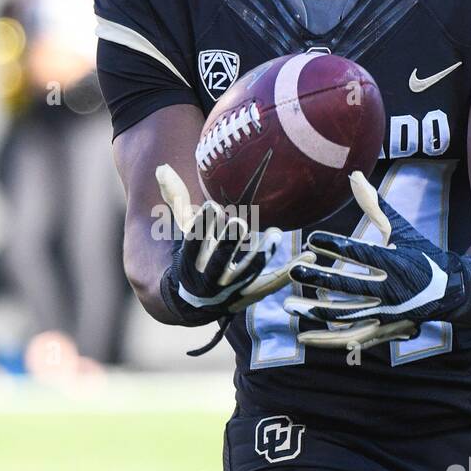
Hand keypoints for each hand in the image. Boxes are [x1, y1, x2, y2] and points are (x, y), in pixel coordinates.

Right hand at [155, 164, 309, 325]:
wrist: (194, 302)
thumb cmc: (191, 256)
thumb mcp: (181, 230)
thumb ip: (175, 199)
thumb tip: (161, 167)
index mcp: (188, 263)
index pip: (192, 244)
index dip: (201, 227)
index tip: (212, 206)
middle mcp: (208, 281)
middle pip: (217, 263)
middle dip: (228, 244)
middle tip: (239, 222)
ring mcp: (231, 291)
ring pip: (246, 275)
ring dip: (260, 256)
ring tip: (274, 234)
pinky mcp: (251, 295)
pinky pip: (272, 284)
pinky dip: (290, 270)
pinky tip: (308, 253)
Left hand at [284, 170, 470, 347]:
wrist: (452, 291)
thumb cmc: (423, 254)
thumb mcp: (402, 229)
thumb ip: (375, 205)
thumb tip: (354, 175)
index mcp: (397, 263)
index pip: (360, 254)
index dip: (334, 247)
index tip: (311, 240)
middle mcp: (392, 290)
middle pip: (349, 286)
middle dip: (318, 280)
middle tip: (293, 272)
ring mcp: (387, 313)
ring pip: (347, 316)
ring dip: (316, 311)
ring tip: (289, 306)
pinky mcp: (384, 328)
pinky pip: (352, 334)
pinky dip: (328, 334)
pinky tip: (306, 330)